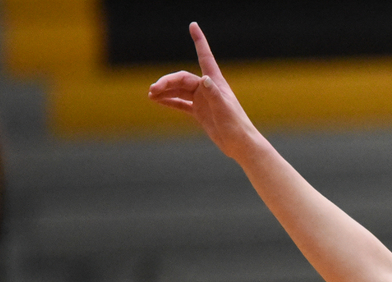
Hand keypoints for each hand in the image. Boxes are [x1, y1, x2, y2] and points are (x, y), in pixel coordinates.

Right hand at [147, 23, 256, 157]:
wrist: (240, 145)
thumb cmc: (236, 126)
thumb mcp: (224, 109)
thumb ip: (214, 94)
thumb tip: (203, 79)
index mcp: (215, 82)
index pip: (205, 56)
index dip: (199, 40)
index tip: (193, 25)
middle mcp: (207, 88)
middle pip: (182, 79)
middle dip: (167, 82)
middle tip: (153, 90)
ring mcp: (202, 100)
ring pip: (179, 90)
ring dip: (164, 91)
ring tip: (150, 95)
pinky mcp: (199, 112)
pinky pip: (180, 103)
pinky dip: (168, 101)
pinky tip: (156, 101)